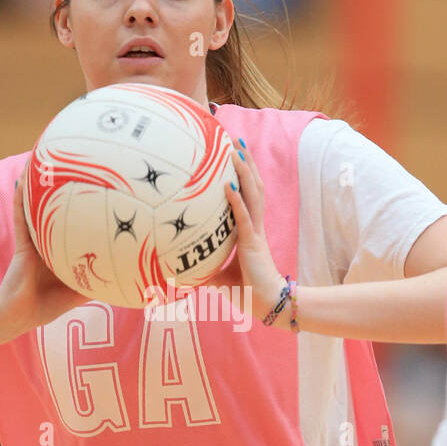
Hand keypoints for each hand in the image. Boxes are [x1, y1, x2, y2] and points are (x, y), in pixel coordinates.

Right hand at [0, 159, 89, 337]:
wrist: (18, 314)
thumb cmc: (47, 306)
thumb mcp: (79, 293)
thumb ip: (99, 284)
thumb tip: (127, 279)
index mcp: (61, 252)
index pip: (76, 226)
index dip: (87, 209)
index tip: (101, 190)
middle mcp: (48, 241)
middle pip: (59, 210)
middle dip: (65, 189)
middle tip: (80, 166)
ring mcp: (34, 240)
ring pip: (38, 208)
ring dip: (40, 186)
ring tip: (46, 161)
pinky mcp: (22, 243)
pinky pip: (21, 218)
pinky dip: (21, 200)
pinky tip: (23, 180)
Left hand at [205, 141, 287, 325]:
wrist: (267, 304)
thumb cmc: (248, 292)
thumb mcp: (220, 278)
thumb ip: (203, 272)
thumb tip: (179, 275)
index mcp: (250, 231)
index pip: (249, 196)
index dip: (244, 175)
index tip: (236, 155)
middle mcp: (255, 226)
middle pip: (254, 187)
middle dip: (246, 163)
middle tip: (236, 141)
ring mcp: (255, 233)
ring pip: (252, 195)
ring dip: (244, 172)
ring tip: (235, 151)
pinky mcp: (252, 243)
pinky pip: (244, 218)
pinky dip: (236, 200)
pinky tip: (227, 185)